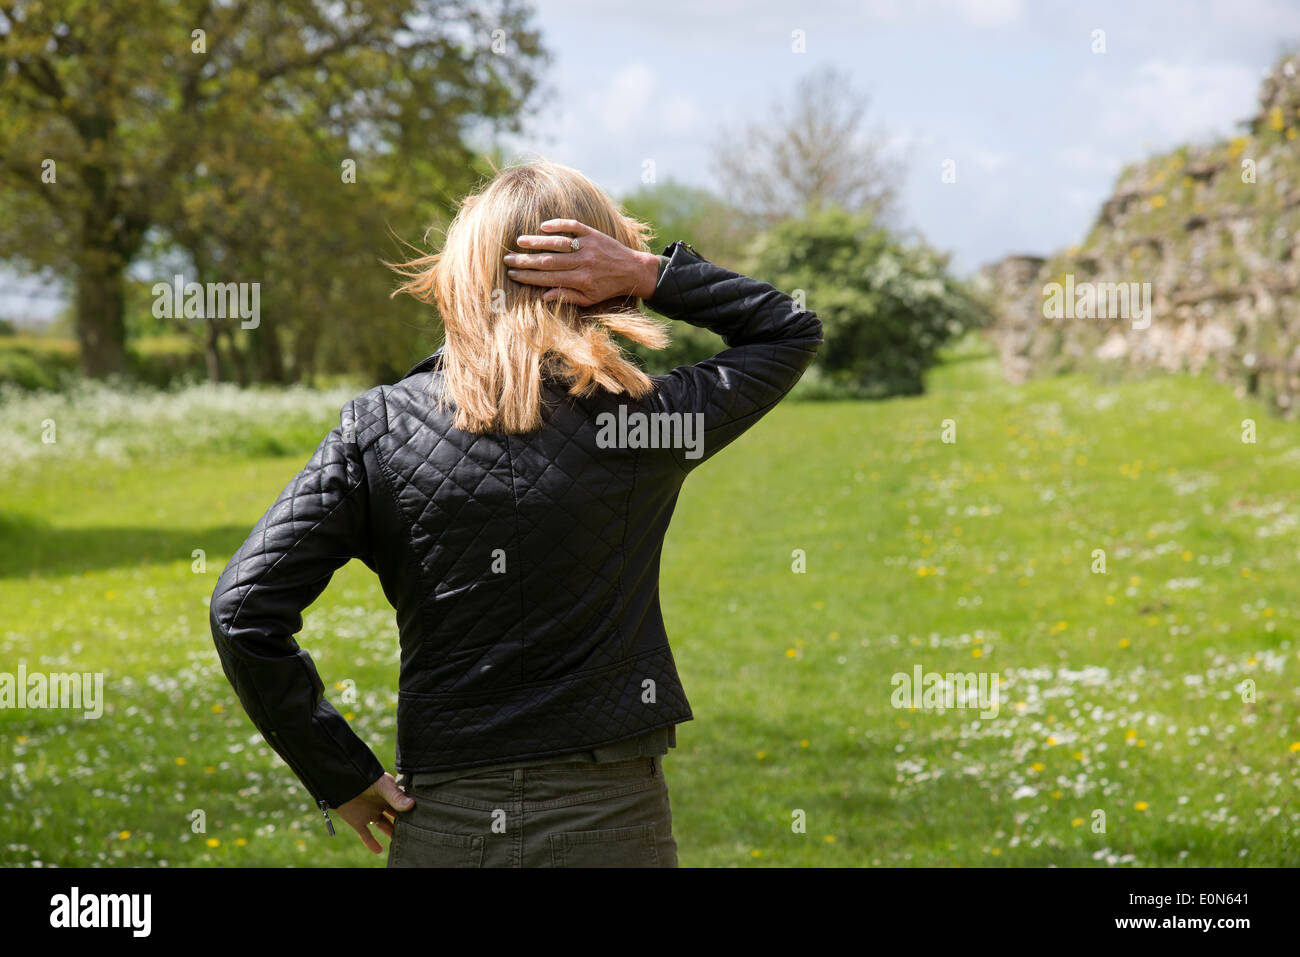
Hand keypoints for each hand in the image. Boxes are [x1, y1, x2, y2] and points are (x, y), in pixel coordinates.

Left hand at [333, 771, 414, 853]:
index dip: (411, 812)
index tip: (422, 818)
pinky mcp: (358, 821)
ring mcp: (370, 813)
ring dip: (391, 833)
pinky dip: (371, 843)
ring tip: (401, 842)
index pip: (404, 805)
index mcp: (390, 795)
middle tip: (414, 832)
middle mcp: (381, 804)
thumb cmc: (366, 779)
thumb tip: (412, 805)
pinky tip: (379, 850)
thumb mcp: (384, 787)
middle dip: (404, 824)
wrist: (343, 780)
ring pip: (384, 826)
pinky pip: (366, 835)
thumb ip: (396, 797)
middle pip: (395, 817)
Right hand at [504, 219, 660, 305]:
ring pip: (557, 243)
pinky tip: (544, 227)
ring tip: (519, 242)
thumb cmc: (608, 287)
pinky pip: (573, 226)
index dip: (529, 277)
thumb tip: (544, 297)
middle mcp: (582, 263)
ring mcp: (587, 246)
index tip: (512, 275)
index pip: (548, 278)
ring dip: (537, 242)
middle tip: (507, 259)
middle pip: (548, 261)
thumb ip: (567, 296)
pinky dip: (558, 225)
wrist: (633, 270)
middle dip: (526, 261)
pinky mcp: (593, 234)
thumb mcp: (589, 299)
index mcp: (580, 280)